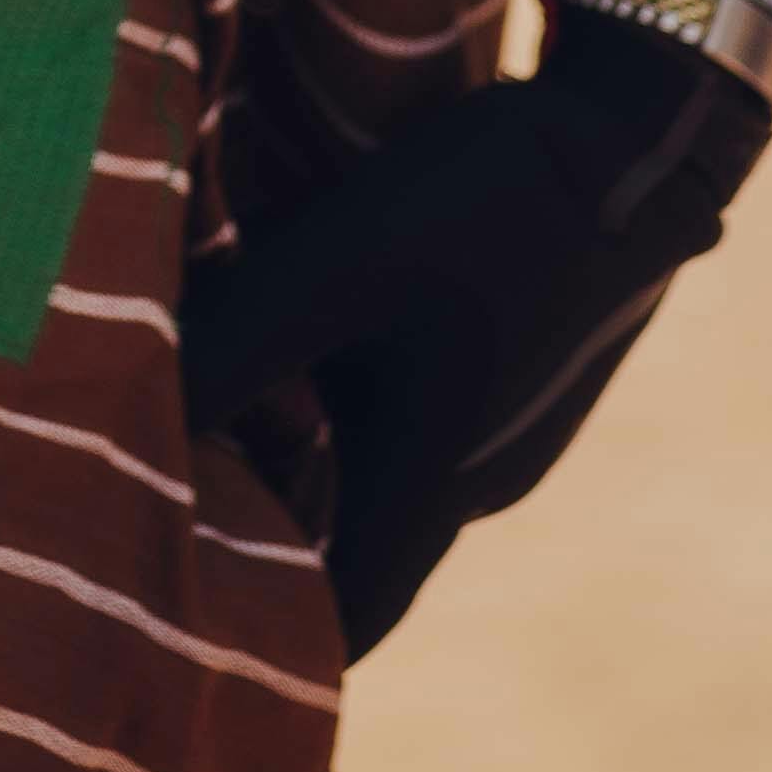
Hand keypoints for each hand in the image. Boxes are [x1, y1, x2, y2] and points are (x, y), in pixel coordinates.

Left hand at [178, 5, 771, 656]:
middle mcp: (484, 476)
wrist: (634, 138)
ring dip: (314, 452)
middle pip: (361, 536)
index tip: (192, 632)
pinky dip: (357, 399)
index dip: (277, 633)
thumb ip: (239, 351)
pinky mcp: (521, 365)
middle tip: (171, 496)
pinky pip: (421, 410)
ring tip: (220, 406)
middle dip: (274, 529)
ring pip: (389, 463)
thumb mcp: (338, 266)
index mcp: (441, 480)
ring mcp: (513, 421)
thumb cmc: (482, 207)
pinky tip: (306, 332)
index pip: (351, 611)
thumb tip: (136, 425)